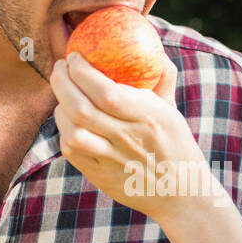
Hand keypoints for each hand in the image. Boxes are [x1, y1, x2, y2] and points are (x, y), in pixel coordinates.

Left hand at [50, 52, 221, 223]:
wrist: (181, 194)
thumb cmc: (176, 145)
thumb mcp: (173, 111)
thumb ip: (162, 79)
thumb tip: (152, 48)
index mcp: (149, 118)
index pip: (107, 92)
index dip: (83, 72)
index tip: (74, 57)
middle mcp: (129, 139)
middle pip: (81, 109)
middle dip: (62, 83)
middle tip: (60, 67)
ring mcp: (113, 161)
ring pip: (72, 132)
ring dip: (60, 108)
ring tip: (63, 94)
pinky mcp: (100, 177)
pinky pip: (72, 152)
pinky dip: (64, 131)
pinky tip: (68, 120)